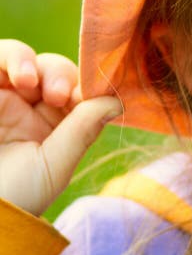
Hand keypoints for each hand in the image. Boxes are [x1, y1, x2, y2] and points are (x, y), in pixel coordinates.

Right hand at [0, 39, 121, 215]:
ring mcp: (4, 97)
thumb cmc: (16, 197)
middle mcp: (27, 107)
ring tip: (31, 82)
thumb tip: (118, 100)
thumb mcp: (55, 166)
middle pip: (54, 70)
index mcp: (53, 125)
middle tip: (60, 95)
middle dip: (62, 76)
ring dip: (32, 62)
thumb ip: (83, 130)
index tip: (96, 92)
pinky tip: (21, 77)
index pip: (77, 90)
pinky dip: (11, 58)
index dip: (88, 85)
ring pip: (23, 58)